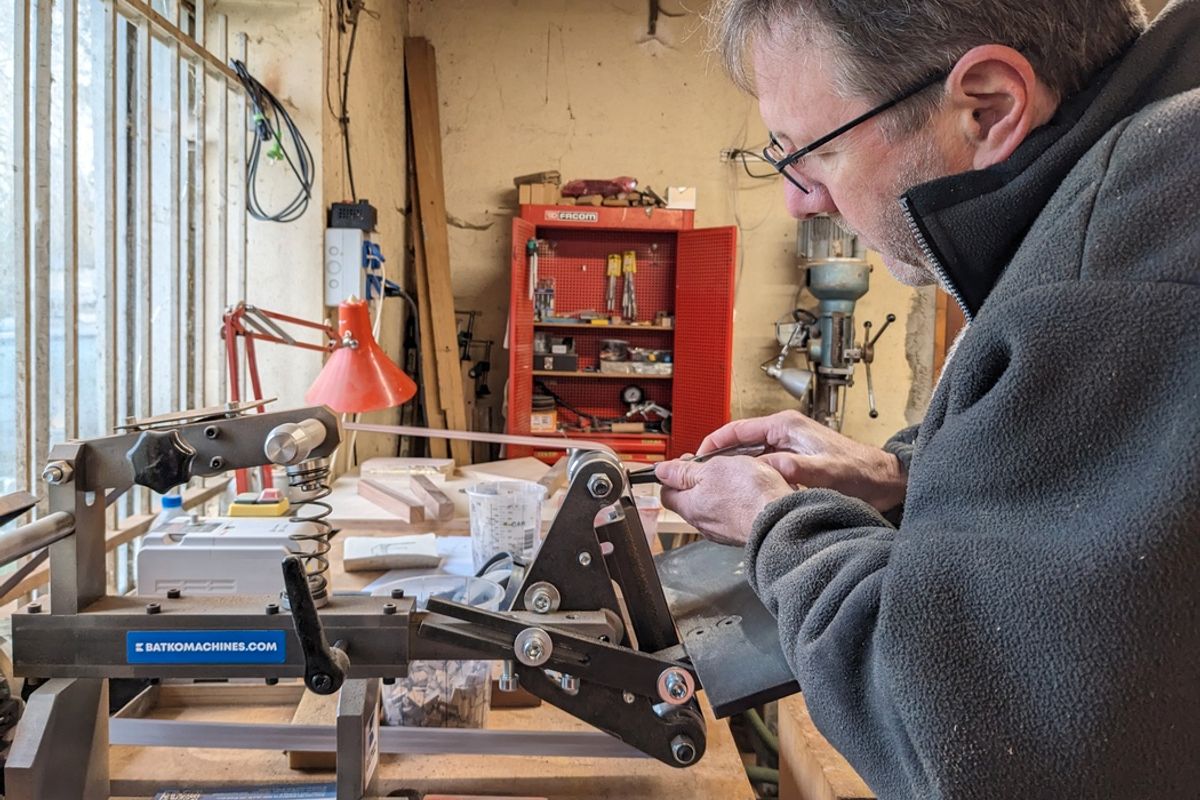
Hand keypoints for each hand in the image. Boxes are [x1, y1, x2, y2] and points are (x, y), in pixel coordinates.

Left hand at [655, 456, 792, 545]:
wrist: (782, 520)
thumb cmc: (750, 495)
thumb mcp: (712, 469)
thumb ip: (684, 471)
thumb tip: (662, 471)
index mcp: (689, 507)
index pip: (666, 492)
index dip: (673, 474)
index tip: (685, 462)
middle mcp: (704, 524)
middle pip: (690, 499)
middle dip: (699, 480)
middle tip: (714, 465)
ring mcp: (724, 531)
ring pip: (714, 506)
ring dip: (721, 489)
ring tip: (736, 475)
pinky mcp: (743, 532)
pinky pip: (734, 514)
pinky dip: (738, 501)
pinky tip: (750, 492)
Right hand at [698, 410, 906, 510]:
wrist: (883, 480)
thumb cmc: (859, 473)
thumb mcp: (826, 472)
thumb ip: (798, 469)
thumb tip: (772, 468)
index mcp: (785, 427)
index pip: (737, 430)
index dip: (713, 444)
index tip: (698, 460)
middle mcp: (784, 432)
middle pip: (739, 443)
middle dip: (719, 459)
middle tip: (701, 478)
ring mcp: (788, 445)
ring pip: (749, 456)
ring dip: (734, 470)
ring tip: (717, 486)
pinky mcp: (793, 459)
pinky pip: (762, 466)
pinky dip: (749, 476)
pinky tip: (744, 492)